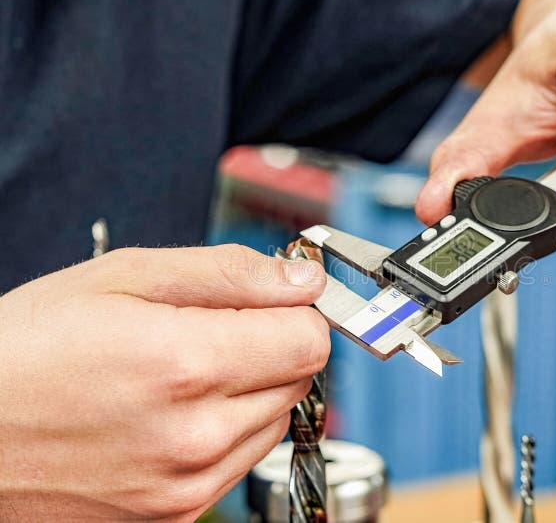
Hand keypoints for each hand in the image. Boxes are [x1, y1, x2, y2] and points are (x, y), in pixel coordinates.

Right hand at [0, 245, 329, 519]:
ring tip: (180, 375)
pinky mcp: (173, 518)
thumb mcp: (121, 278)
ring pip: (273, 422)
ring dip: (249, 392)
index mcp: (187, 365)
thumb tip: (301, 281)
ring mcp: (186, 487)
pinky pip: (238, 464)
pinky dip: (223, 434)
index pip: (309, 340)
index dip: (295, 313)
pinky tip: (171, 415)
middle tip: (211, 332)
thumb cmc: (25, 353)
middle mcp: (196, 437)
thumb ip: (226, 274)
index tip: (272, 303)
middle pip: (297, 380)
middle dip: (270, 348)